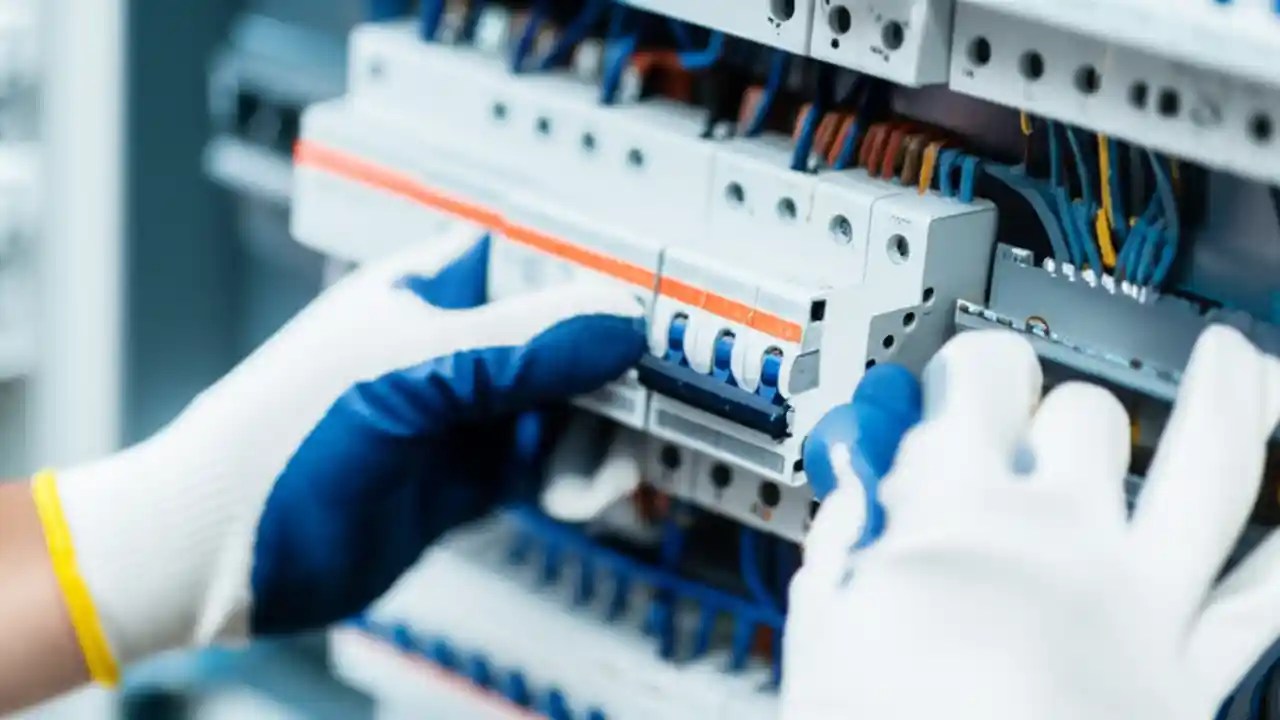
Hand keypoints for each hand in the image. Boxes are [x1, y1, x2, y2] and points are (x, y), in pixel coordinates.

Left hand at [38, 228, 645, 682]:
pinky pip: (549, 466)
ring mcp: (466, 415)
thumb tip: (615, 317)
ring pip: (567, 408)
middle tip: (642, 402)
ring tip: (595, 470)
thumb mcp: (405, 375)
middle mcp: (457, 347)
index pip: (538, 257)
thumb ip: (514, 347)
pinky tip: (576, 493)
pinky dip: (575, 478)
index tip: (651, 306)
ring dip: (597, 436)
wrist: (220, 555)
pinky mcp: (471, 478)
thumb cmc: (276, 440)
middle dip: (609, 372)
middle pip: (568, 338)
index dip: (598, 275)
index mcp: (433, 290)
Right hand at [784, 326, 1279, 719]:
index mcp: (963, 515)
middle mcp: (1064, 535)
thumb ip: (841, 551)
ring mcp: (1139, 594)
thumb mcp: (823, 639)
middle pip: (1084, 412)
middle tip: (1035, 430)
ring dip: (1234, 400)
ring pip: (1210, 464)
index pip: (975, 382)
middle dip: (1059, 406)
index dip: (966, 368)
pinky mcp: (1190, 667)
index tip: (952, 390)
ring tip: (1237, 362)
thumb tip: (853, 506)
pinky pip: (1264, 598)